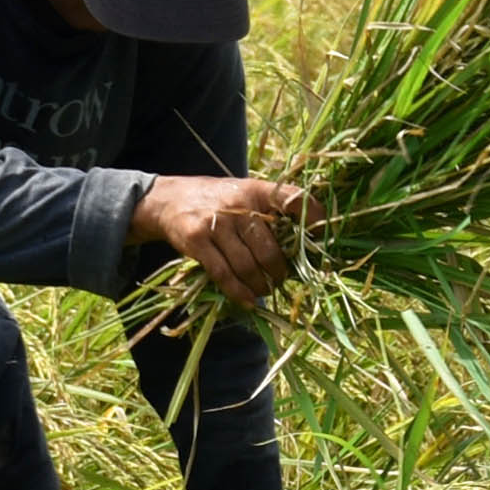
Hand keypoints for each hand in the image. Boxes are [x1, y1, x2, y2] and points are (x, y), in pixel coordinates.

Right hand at [129, 175, 303, 308]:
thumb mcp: (244, 193)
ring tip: (265, 290)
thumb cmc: (217, 200)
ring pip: (248, 266)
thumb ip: (270, 212)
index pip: (294, 199)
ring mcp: (216, 223)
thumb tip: (303, 248)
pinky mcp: (197, 241)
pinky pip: (223, 274)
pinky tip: (247, 300)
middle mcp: (238, 205)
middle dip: (280, 272)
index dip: (314, 218)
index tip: (322, 237)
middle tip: (281, 279)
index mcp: (256, 190)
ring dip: (261, 286)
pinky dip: (239, 292)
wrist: (167, 199)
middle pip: (270, 250)